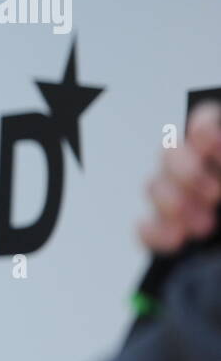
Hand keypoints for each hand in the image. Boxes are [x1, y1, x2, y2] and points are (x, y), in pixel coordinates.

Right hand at [137, 100, 220, 253]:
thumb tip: (205, 138)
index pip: (207, 120)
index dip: (205, 125)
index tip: (208, 139)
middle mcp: (205, 173)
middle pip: (173, 153)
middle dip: (185, 172)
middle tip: (212, 192)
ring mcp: (187, 203)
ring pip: (155, 188)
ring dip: (173, 204)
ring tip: (202, 224)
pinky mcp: (174, 234)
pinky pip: (147, 227)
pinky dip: (154, 233)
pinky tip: (175, 239)